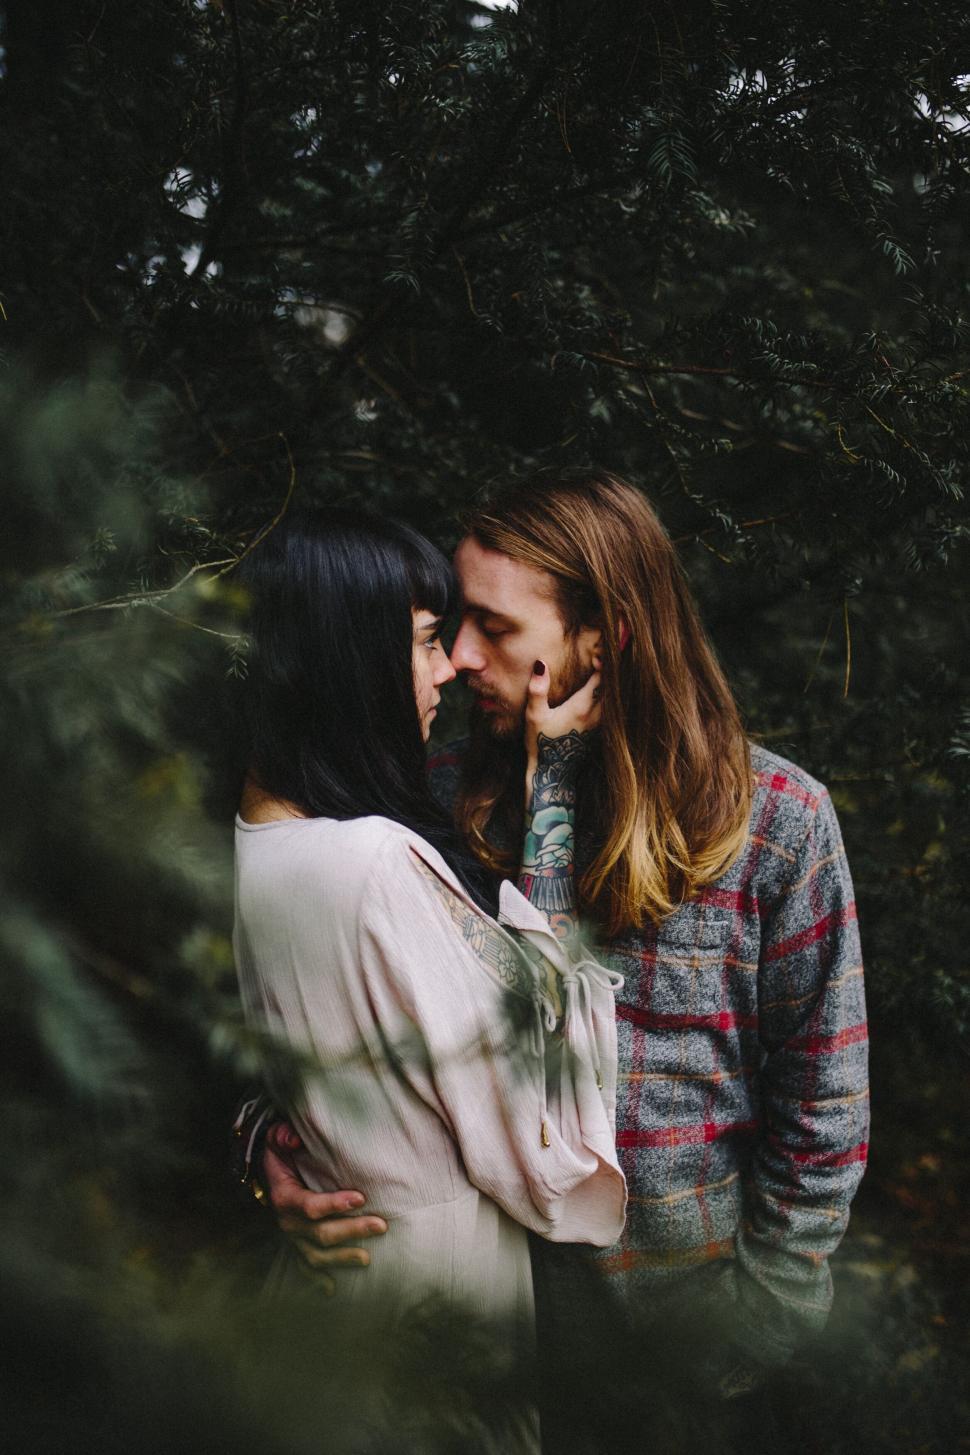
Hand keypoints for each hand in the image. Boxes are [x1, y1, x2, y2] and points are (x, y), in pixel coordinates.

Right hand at [261, 1122, 386, 1293]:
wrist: (267, 1173)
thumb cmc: (280, 1153)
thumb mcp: (277, 1137)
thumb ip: (284, 1135)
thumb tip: (295, 1139)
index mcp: (285, 1197)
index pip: (310, 1206)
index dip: (335, 1204)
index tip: (361, 1197)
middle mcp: (288, 1223)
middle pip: (321, 1234)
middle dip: (352, 1231)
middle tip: (381, 1225)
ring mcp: (293, 1239)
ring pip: (317, 1255)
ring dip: (343, 1258)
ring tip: (368, 1259)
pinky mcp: (297, 1246)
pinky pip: (306, 1268)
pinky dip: (318, 1281)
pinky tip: (333, 1291)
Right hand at [524, 657, 601, 783]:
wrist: (552, 774)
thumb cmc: (541, 743)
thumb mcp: (534, 716)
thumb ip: (538, 689)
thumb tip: (540, 664)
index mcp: (582, 707)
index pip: (602, 678)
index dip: (603, 663)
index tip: (596, 655)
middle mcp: (597, 715)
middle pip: (613, 687)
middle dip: (610, 672)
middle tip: (600, 660)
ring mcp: (601, 725)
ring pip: (614, 699)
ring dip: (611, 685)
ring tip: (603, 674)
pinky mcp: (600, 733)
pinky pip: (612, 710)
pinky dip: (610, 698)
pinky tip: (603, 693)